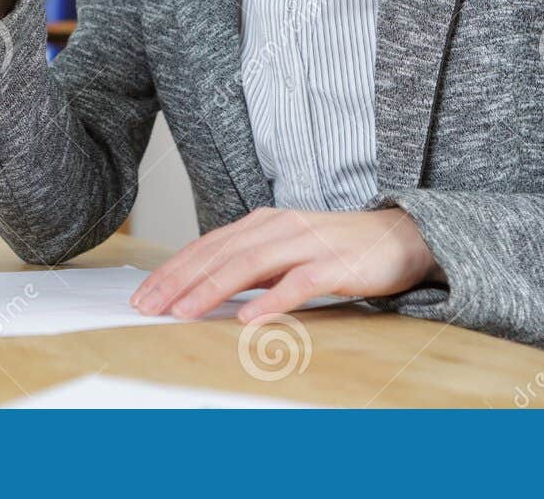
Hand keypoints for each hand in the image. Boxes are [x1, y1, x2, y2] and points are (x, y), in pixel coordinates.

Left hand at [129, 207, 443, 322]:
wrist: (400, 237)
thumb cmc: (336, 248)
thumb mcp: (284, 252)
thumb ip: (248, 267)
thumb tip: (201, 290)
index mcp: (262, 223)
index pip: (207, 246)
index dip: (172, 270)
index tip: (143, 295)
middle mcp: (278, 227)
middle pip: (219, 254)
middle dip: (179, 281)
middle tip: (148, 307)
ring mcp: (306, 243)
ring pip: (249, 264)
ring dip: (212, 289)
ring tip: (184, 312)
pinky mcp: (335, 264)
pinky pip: (298, 284)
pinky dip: (271, 300)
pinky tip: (248, 319)